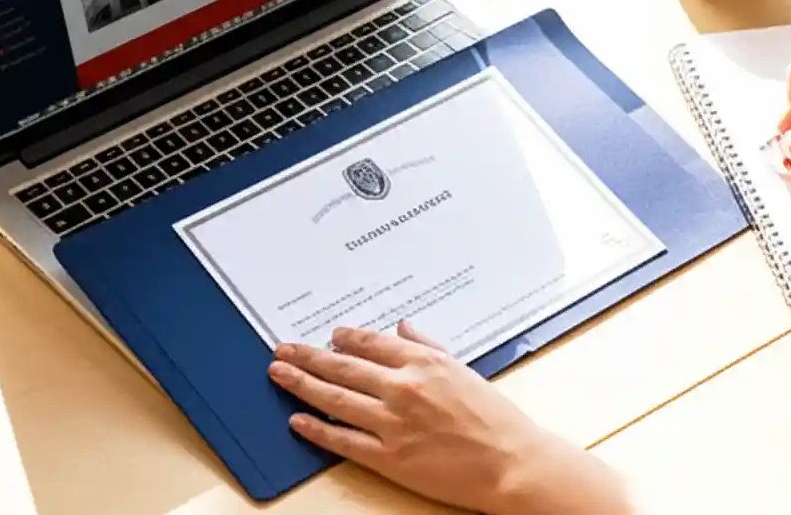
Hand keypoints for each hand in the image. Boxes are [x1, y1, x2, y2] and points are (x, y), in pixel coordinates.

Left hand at [269, 323, 635, 514]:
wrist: (510, 462)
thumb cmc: (495, 419)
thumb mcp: (464, 370)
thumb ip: (430, 347)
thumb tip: (403, 327)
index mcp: (425, 363)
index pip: (372, 343)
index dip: (344, 338)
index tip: (329, 335)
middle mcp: (403, 387)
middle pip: (343, 366)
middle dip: (308, 356)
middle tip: (283, 349)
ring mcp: (393, 423)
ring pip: (334, 398)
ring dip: (301, 384)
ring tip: (279, 374)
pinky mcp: (388, 457)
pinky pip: (342, 439)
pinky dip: (316, 429)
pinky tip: (297, 420)